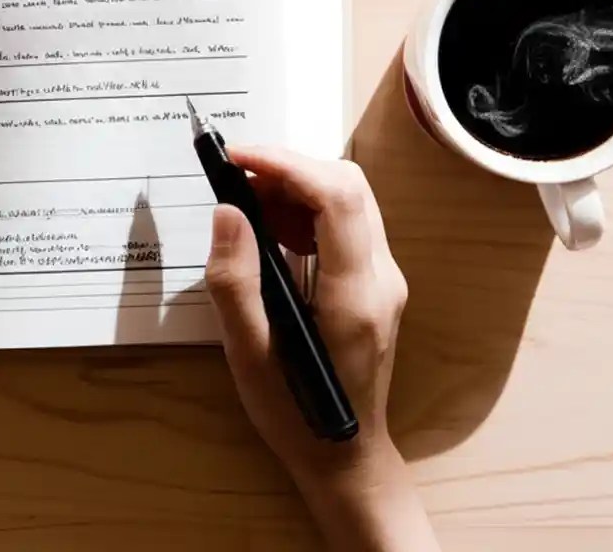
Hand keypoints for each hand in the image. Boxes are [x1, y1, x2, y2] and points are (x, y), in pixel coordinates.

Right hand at [204, 147, 438, 550]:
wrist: (345, 456)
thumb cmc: (294, 413)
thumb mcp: (248, 355)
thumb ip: (235, 283)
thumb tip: (227, 212)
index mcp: (354, 295)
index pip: (337, 198)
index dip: (286, 164)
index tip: (235, 157)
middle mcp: (382, 277)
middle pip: (349, 187)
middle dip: (288, 168)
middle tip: (234, 181)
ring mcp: (385, 278)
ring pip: (351, 199)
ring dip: (296, 187)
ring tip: (244, 208)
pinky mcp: (376, 282)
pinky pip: (346, 223)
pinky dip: (306, 210)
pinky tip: (269, 232)